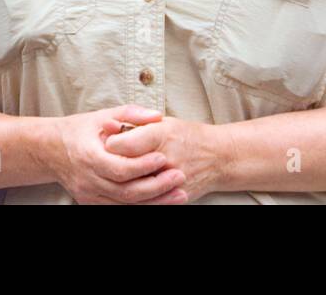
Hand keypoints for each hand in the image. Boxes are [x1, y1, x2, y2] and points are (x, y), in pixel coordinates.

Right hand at [45, 105, 187, 203]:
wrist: (52, 151)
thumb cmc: (80, 130)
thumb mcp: (103, 115)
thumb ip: (130, 114)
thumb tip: (156, 116)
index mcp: (89, 157)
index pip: (119, 168)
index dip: (143, 166)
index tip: (163, 157)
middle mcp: (88, 180)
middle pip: (126, 191)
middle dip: (156, 187)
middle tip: (179, 176)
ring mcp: (89, 195)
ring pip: (125, 204)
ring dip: (154, 202)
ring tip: (179, 193)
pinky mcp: (92, 203)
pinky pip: (120, 208)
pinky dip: (142, 206)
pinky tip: (161, 201)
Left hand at [103, 114, 228, 204]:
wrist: (218, 157)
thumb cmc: (187, 136)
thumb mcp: (162, 122)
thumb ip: (134, 124)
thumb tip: (106, 126)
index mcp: (161, 135)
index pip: (123, 144)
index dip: (111, 144)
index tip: (107, 142)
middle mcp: (166, 159)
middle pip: (126, 168)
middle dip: (113, 164)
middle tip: (107, 161)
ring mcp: (171, 181)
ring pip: (134, 189)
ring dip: (121, 183)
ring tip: (117, 175)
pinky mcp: (174, 197)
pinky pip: (147, 203)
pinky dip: (135, 198)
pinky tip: (129, 191)